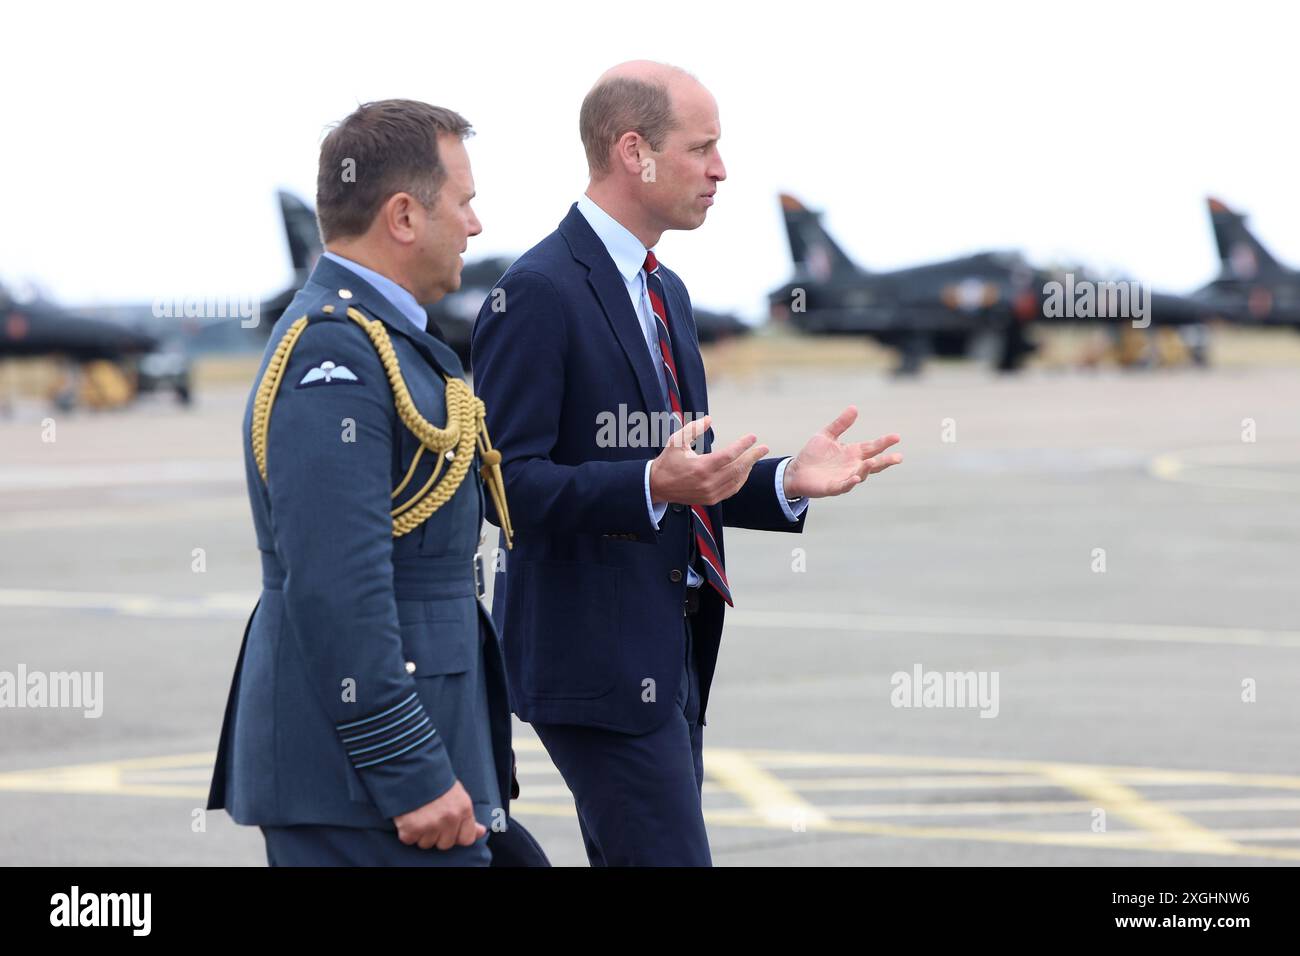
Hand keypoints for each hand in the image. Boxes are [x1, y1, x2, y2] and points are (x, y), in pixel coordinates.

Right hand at [394, 780, 484, 850]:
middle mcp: (449, 819)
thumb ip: (468, 817)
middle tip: (430, 817)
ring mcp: (430, 824)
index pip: (467, 839)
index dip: (456, 835)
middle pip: (445, 844)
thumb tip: (482, 832)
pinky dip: (406, 831)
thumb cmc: (435, 779)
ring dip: (421, 833)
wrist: (410, 765)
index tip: (449, 828)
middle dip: (437, 835)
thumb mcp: (457, 794)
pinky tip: (408, 816)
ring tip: (418, 814)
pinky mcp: (411, 828)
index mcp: (463, 809)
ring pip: (426, 844)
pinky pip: (409, 840)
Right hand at [649, 415, 769, 506]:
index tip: (753, 437)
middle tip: (764, 447)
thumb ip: (693, 429)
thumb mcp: (676, 441)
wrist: (657, 486)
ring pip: (737, 480)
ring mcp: (710, 493)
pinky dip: (740, 480)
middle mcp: (708, 482)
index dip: (743, 445)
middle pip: (738, 468)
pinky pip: (731, 490)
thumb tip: (709, 419)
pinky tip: (744, 471)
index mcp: (701, 467)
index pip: (729, 455)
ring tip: (755, 457)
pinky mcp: (710, 500)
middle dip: (753, 457)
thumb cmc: (668, 461)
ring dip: (748, 468)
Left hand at [783, 405, 901, 498]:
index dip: (885, 442)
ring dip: (867, 469)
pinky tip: (856, 478)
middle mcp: (853, 466)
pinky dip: (850, 483)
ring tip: (872, 461)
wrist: (796, 471)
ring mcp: (844, 477)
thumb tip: (854, 407)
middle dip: (886, 461)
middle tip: (899, 457)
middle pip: (874, 464)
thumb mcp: (827, 435)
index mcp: (853, 453)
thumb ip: (841, 423)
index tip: (896, 437)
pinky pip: (844, 486)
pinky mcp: (833, 487)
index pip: (873, 447)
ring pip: (861, 475)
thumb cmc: (813, 454)